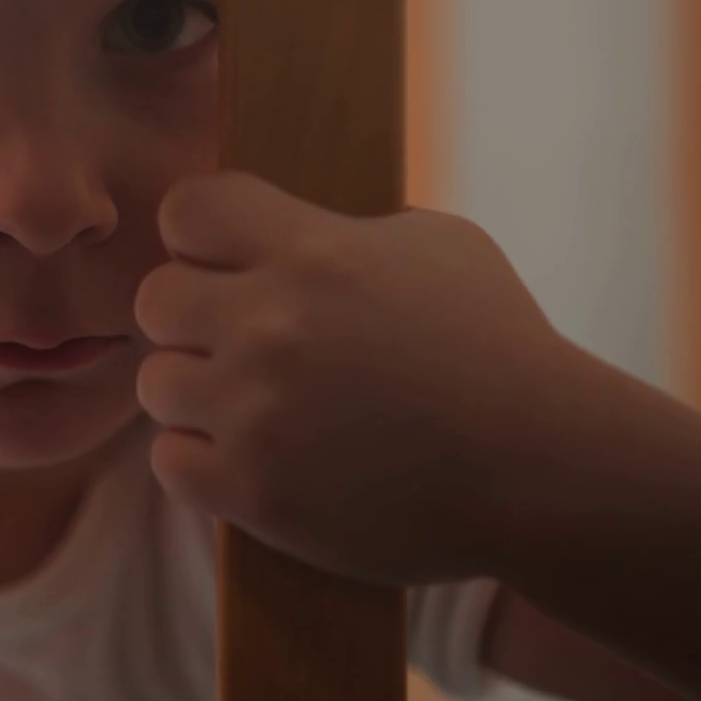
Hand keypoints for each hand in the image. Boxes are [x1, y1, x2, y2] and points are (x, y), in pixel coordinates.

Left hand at [134, 172, 672, 584]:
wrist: (544, 470)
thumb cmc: (500, 348)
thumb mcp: (437, 245)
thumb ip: (345, 229)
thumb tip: (279, 225)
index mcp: (311, 253)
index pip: (188, 209)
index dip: (199, 235)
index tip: (226, 261)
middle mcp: (271, 327)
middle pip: (155, 299)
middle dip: (192, 318)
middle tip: (237, 342)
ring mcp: (257, 413)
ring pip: (157, 383)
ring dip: (196, 393)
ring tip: (250, 404)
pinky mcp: (256, 492)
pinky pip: (170, 461)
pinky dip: (202, 461)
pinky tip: (250, 456)